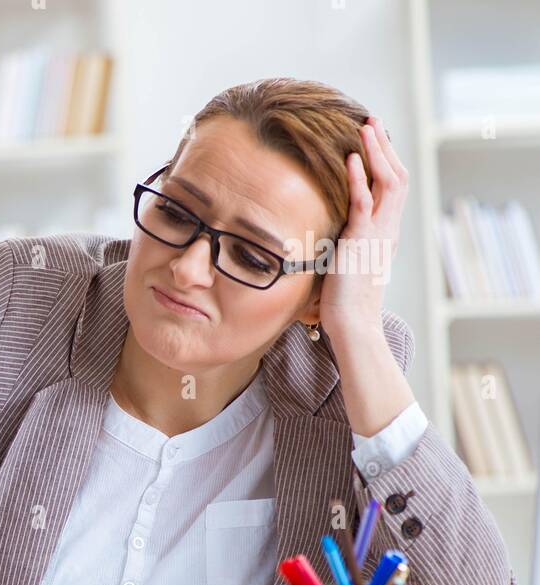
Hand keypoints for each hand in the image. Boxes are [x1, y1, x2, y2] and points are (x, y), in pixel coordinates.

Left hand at [317, 115, 409, 342]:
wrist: (351, 323)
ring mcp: (378, 233)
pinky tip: (350, 158)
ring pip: (388, 182)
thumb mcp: (346, 259)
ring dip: (376, 152)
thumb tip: (326, 227)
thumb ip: (344, 239)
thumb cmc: (342, 298)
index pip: (393, 186)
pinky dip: (358, 178)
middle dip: (384, 147)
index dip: (385, 160)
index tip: (372, 138)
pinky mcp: (362, 241)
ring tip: (365, 128)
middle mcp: (388, 228)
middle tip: (372, 121)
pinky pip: (364, 202)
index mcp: (385, 231)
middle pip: (397, 176)